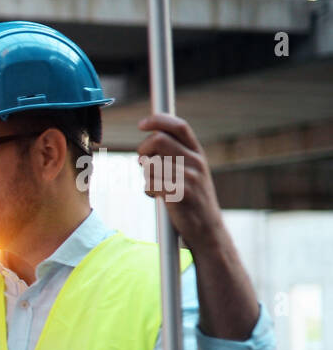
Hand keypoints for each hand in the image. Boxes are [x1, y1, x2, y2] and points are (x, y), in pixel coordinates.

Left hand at [136, 114, 223, 251]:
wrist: (207, 229)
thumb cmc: (192, 200)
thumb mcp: (190, 172)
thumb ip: (175, 155)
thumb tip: (150, 139)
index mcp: (197, 154)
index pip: (179, 126)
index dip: (158, 120)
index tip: (141, 124)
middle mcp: (195, 162)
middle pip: (158, 140)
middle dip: (143, 150)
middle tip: (143, 163)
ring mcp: (189, 177)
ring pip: (150, 164)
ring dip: (146, 176)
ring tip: (157, 187)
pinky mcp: (180, 193)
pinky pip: (150, 183)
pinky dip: (148, 190)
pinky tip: (158, 198)